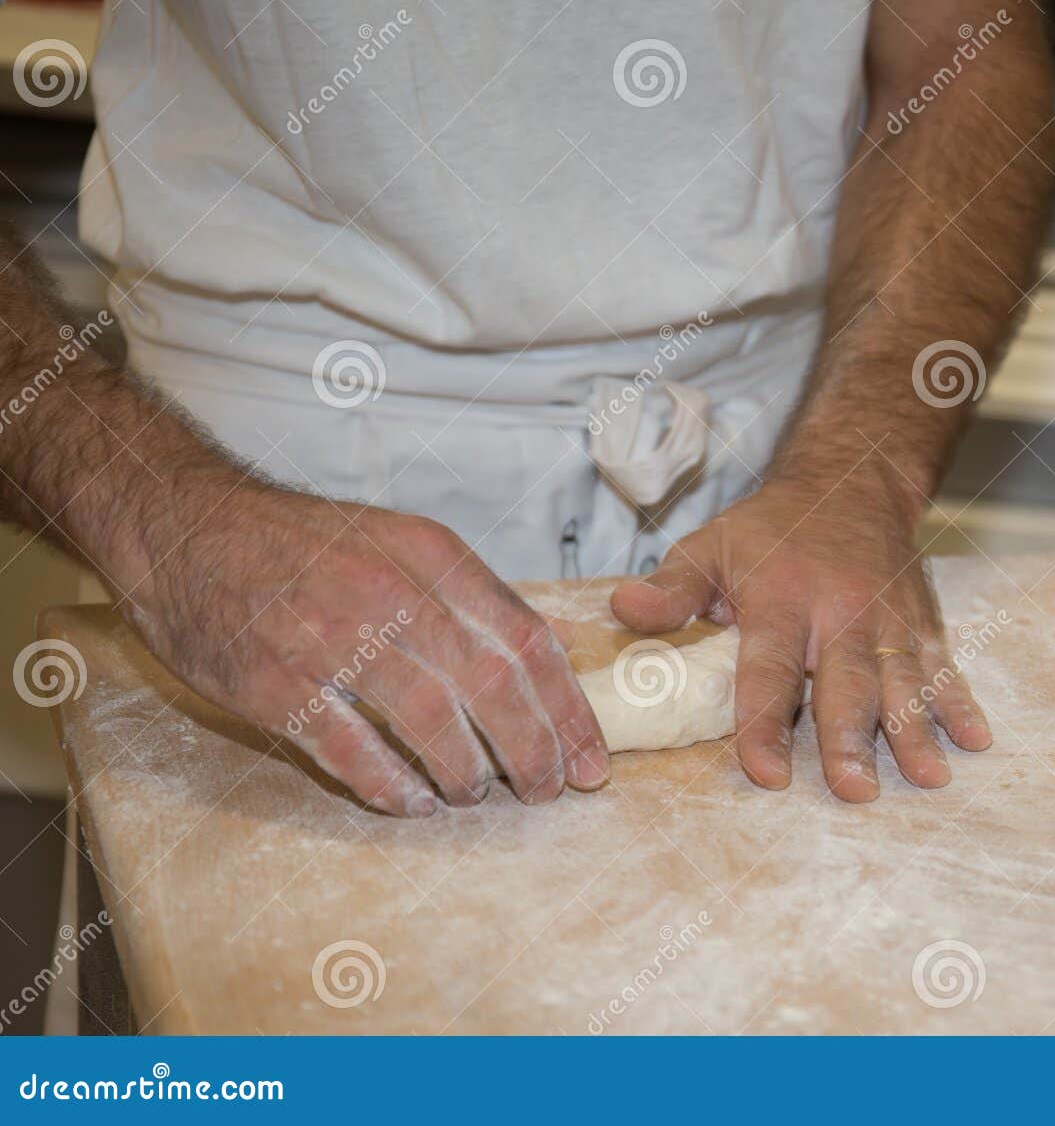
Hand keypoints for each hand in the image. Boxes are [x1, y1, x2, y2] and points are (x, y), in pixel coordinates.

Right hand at [112, 481, 605, 815]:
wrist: (188, 527)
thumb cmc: (305, 543)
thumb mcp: (403, 543)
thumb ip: (474, 597)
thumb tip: (551, 654)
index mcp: (434, 557)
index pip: (529, 642)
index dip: (569, 710)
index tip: (592, 757)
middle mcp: (393, 594)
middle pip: (494, 689)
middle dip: (534, 754)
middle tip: (546, 791)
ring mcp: (332, 640)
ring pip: (432, 724)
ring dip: (466, 774)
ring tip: (475, 793)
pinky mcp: (275, 684)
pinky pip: (351, 751)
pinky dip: (391, 786)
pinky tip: (412, 802)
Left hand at [610, 462, 990, 800]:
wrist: (853, 479)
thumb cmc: (771, 527)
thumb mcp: (710, 544)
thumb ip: (671, 588)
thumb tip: (623, 611)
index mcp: (781, 599)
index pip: (768, 671)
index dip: (764, 724)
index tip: (766, 774)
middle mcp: (840, 612)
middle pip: (845, 683)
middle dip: (852, 738)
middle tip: (855, 790)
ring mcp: (887, 619)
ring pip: (902, 680)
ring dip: (915, 731)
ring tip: (928, 779)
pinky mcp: (921, 622)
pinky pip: (942, 664)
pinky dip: (960, 701)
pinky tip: (976, 739)